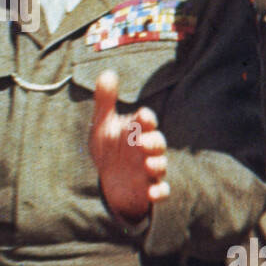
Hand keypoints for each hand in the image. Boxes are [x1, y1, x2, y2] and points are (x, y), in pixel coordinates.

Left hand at [89, 70, 168, 221]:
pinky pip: (161, 191)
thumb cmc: (111, 147)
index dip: (146, 119)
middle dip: (153, 142)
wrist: (110, 180)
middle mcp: (146, 149)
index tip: (142, 117)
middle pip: (157, 143)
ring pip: (160, 165)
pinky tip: (151, 193)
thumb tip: (107, 72)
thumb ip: (106, 100)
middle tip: (142, 143)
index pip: (146, 122)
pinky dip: (159, 192)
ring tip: (148, 165)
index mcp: (137, 130)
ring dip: (157, 164)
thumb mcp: (104, 124)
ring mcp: (149, 169)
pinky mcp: (149, 189)